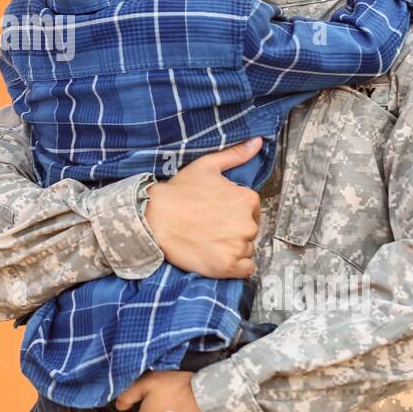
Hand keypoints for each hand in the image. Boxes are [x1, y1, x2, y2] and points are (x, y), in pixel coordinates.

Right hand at [145, 139, 261, 279]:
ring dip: (232, 248)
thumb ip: (235, 155)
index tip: (216, 213)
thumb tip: (257, 142)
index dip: (234, 212)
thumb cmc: (179, 192)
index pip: (252, 211)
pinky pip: (245, 269)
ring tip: (209, 240)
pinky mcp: (229, 266)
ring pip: (247, 249)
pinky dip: (234, 265)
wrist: (154, 219)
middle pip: (250, 231)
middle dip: (234, 230)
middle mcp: (248, 223)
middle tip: (210, 227)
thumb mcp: (207, 166)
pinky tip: (215, 255)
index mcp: (247, 199)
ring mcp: (238, 246)